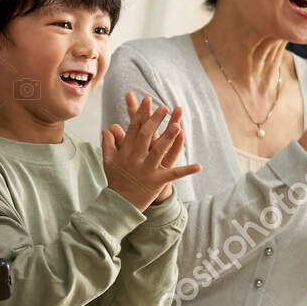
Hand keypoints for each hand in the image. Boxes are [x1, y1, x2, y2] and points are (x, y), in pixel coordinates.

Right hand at [102, 92, 200, 212]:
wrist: (119, 204)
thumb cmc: (115, 180)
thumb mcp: (108, 161)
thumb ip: (108, 144)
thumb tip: (107, 128)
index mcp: (125, 152)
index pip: (133, 129)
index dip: (140, 114)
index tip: (146, 101)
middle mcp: (135, 159)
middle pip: (146, 136)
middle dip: (155, 120)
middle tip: (164, 108)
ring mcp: (147, 170)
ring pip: (159, 151)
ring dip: (169, 138)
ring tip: (178, 126)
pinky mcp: (157, 181)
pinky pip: (173, 174)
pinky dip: (186, 170)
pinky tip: (199, 166)